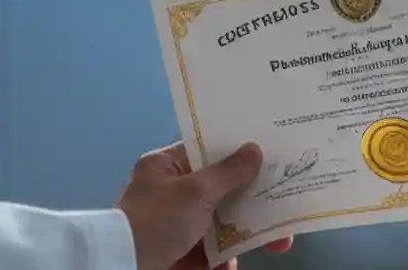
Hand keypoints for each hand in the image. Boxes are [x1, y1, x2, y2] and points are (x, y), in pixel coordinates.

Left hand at [118, 141, 293, 269]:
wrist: (123, 267)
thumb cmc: (157, 221)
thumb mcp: (195, 192)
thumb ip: (228, 172)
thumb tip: (255, 149)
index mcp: (165, 167)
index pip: (207, 151)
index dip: (238, 152)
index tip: (270, 154)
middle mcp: (171, 191)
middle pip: (221, 189)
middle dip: (253, 201)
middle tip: (284, 203)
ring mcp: (176, 223)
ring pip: (222, 222)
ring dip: (246, 233)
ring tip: (278, 242)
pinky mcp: (180, 251)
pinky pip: (211, 250)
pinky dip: (224, 259)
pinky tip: (230, 266)